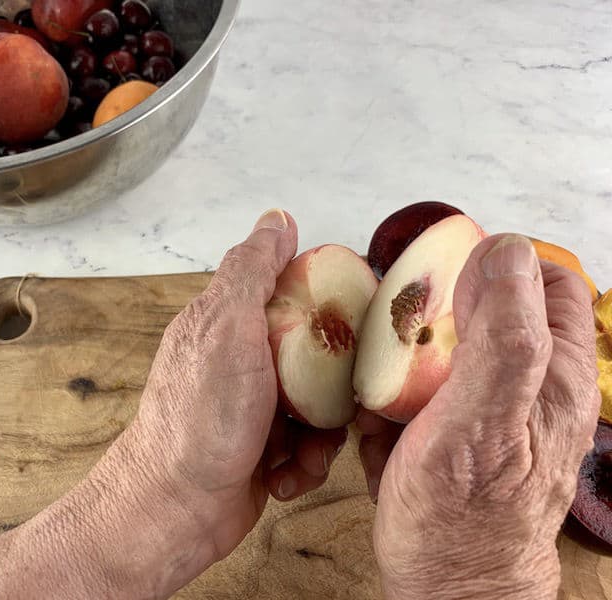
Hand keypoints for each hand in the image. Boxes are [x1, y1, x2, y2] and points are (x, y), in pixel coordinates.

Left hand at [123, 208, 345, 567]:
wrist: (176, 508)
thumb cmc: (198, 420)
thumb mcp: (227, 329)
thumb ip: (252, 271)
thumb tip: (277, 220)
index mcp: (231, 323)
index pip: (297, 295)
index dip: (333, 307)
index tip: (358, 325)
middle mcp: (245, 361)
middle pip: (320, 354)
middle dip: (337, 384)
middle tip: (340, 404)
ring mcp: (256, 408)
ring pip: (323, 404)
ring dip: (322, 435)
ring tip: (302, 451)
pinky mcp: (267, 449)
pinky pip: (311, 446)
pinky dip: (306, 464)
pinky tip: (284, 475)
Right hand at [358, 234, 599, 598]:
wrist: (445, 584)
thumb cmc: (464, 516)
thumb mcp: (483, 420)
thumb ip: (503, 336)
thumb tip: (504, 252)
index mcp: (554, 370)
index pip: (541, 280)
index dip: (495, 264)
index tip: (444, 278)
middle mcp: (527, 382)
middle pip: (487, 307)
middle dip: (438, 309)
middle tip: (402, 329)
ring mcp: (487, 406)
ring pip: (446, 345)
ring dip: (406, 353)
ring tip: (384, 382)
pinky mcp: (453, 427)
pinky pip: (419, 385)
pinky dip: (394, 390)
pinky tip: (381, 418)